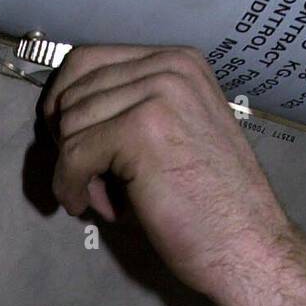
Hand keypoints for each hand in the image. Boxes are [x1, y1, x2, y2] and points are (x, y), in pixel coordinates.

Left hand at [42, 45, 292, 298]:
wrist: (245, 244)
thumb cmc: (207, 203)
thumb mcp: (173, 132)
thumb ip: (130, 109)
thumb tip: (61, 111)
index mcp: (178, 62)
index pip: (89, 60)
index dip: (65, 104)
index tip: (67, 142)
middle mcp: (170, 67)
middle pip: (74, 90)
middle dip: (70, 140)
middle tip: (92, 180)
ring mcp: (158, 94)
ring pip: (70, 123)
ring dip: (74, 168)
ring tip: (105, 197)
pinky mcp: (141, 130)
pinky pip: (74, 155)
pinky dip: (70, 186)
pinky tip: (86, 207)